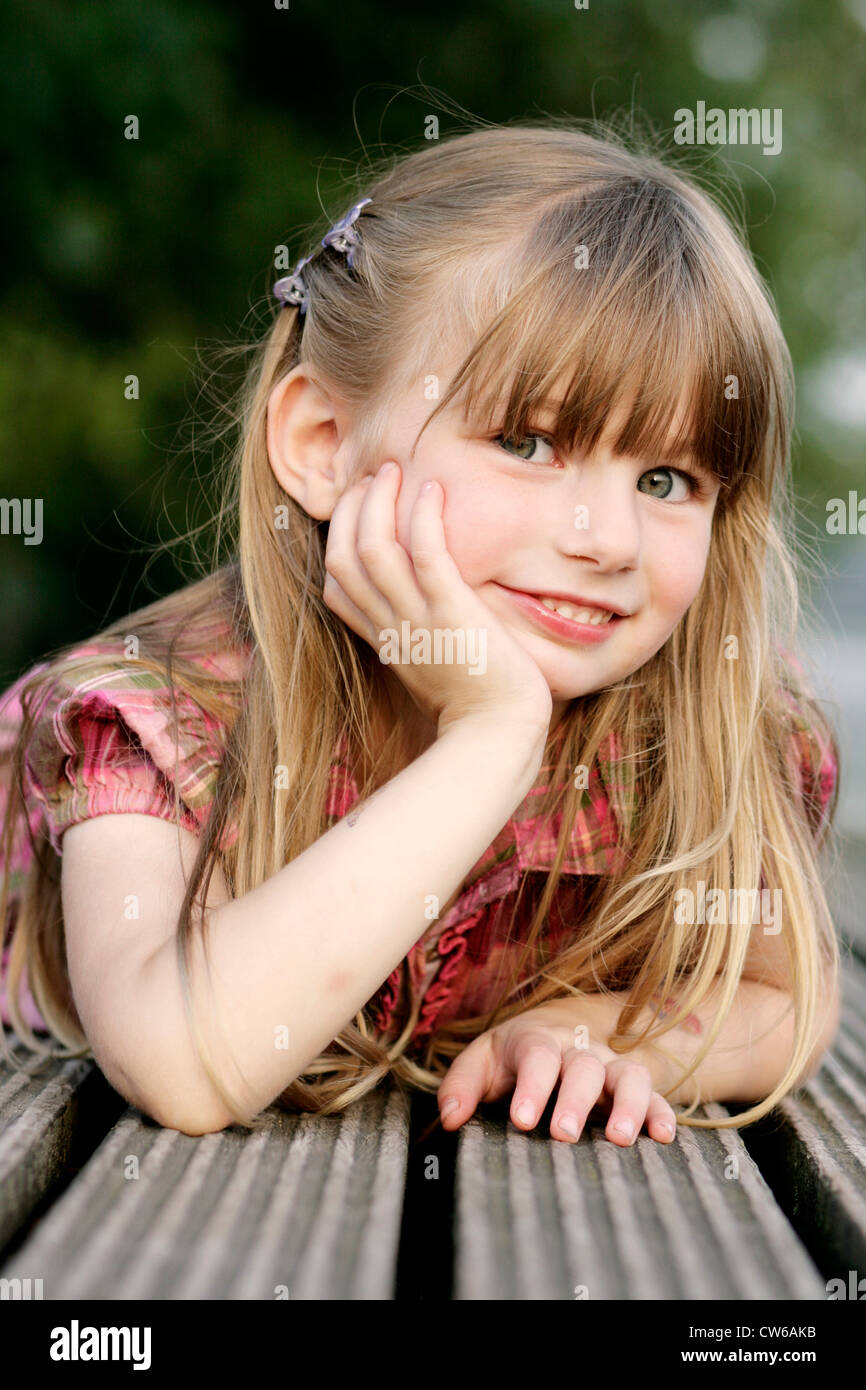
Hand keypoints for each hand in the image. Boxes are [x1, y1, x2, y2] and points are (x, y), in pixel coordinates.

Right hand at [322, 460, 552, 736]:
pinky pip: (426, 556)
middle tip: (376, 476)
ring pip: (374, 550)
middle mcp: (391, 627)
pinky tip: (431, 491)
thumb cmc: (477, 699)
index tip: (362, 506)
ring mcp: (419, 621)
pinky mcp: (453, 615)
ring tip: (395, 470)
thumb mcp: (433, 659)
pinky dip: (423, 518)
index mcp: (382, 639)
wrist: (499, 732)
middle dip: (353, 510)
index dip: (339, 538)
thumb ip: (420, 628)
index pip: (334, 584)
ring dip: (379, 502)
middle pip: (343, 558)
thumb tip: (426, 596)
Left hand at [436, 1000, 677, 1144]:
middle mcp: (579, 1051)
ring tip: (619, 1139)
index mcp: (539, 1041)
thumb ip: (461, 1085)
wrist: (562, 1028)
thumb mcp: (483, 1061)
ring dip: (628, 1104)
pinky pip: (656, 1096)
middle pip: (583, 1067)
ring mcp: (611, 1068)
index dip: (531, 1086)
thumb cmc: (514, 1056)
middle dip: (576, 1100)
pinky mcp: (636, 1089)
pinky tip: (662, 1138)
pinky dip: (662, 1114)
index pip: (538, 1057)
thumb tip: (449, 1119)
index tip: (522, 1120)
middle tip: (564, 1133)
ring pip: (628, 1076)